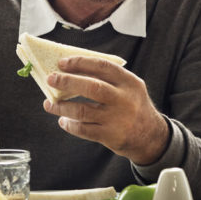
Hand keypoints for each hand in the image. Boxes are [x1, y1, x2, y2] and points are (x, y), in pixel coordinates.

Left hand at [43, 55, 169, 165]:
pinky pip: (83, 129)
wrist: (151, 137)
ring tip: (50, 104)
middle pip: (92, 87)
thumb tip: (73, 71)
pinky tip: (63, 121)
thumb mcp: (130, 88)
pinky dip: (70, 125)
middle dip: (67, 82)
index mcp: (129, 82)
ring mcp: (117, 119)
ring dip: (62, 107)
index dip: (81, 63)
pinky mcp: (110, 136)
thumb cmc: (133, 107)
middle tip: (51, 79)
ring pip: (82, 111)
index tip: (62, 63)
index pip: (103, 67)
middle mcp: (124, 99)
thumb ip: (109, 79)